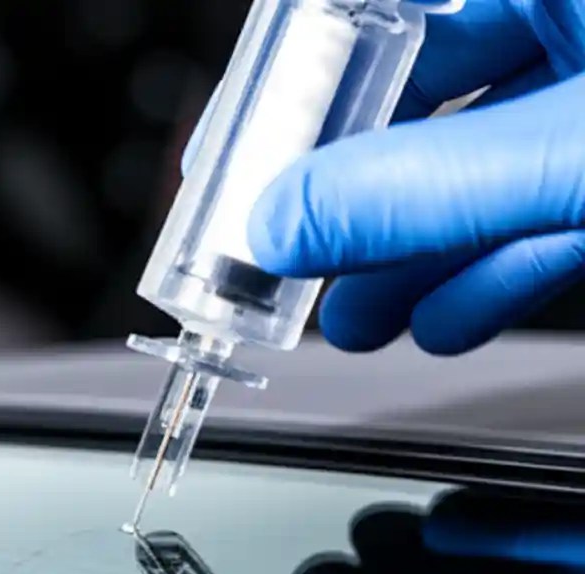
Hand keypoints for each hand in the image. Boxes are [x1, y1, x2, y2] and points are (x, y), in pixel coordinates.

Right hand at [245, 0, 584, 354]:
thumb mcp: (577, 154)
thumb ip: (429, 188)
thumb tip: (286, 225)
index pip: (374, 15)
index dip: (295, 85)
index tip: (244, 157)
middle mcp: (574, 14)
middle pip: (421, 97)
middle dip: (355, 198)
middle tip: (291, 255)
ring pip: (483, 165)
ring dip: (413, 256)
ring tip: (355, 319)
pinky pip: (546, 203)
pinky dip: (495, 267)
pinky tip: (445, 317)